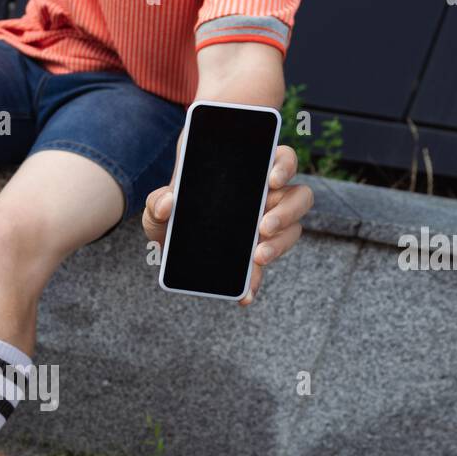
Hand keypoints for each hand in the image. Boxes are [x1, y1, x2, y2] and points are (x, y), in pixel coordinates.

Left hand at [141, 144, 313, 304]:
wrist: (167, 251)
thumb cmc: (172, 216)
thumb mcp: (158, 207)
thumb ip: (156, 202)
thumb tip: (166, 203)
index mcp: (249, 175)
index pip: (281, 160)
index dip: (284, 165)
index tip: (271, 179)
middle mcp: (266, 200)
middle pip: (299, 196)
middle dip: (287, 211)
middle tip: (264, 225)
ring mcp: (267, 230)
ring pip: (292, 232)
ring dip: (279, 245)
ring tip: (258, 256)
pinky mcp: (257, 259)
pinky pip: (264, 271)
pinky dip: (255, 283)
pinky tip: (245, 294)